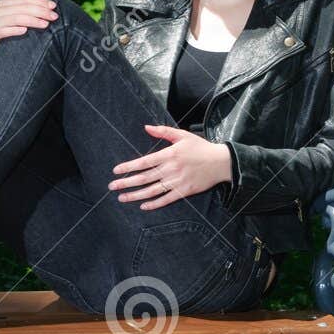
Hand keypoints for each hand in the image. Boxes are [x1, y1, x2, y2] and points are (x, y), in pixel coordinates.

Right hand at [0, 0, 57, 61]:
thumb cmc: (12, 38)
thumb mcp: (19, 22)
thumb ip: (29, 12)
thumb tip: (51, 6)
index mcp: (4, 5)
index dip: (40, 1)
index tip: (54, 6)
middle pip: (22, 8)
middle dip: (40, 11)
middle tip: (54, 17)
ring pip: (15, 18)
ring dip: (32, 20)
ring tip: (45, 24)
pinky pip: (2, 31)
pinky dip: (14, 30)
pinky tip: (25, 31)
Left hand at [109, 124, 232, 209]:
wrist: (222, 162)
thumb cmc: (201, 148)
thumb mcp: (182, 135)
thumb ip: (163, 131)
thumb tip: (146, 127)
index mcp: (169, 155)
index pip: (143, 162)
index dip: (128, 167)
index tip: (115, 170)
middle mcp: (171, 169)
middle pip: (144, 178)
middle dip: (126, 183)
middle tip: (112, 187)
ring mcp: (177, 181)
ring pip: (152, 190)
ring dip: (135, 195)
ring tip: (122, 198)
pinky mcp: (185, 191)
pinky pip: (166, 199)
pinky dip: (154, 204)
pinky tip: (143, 206)